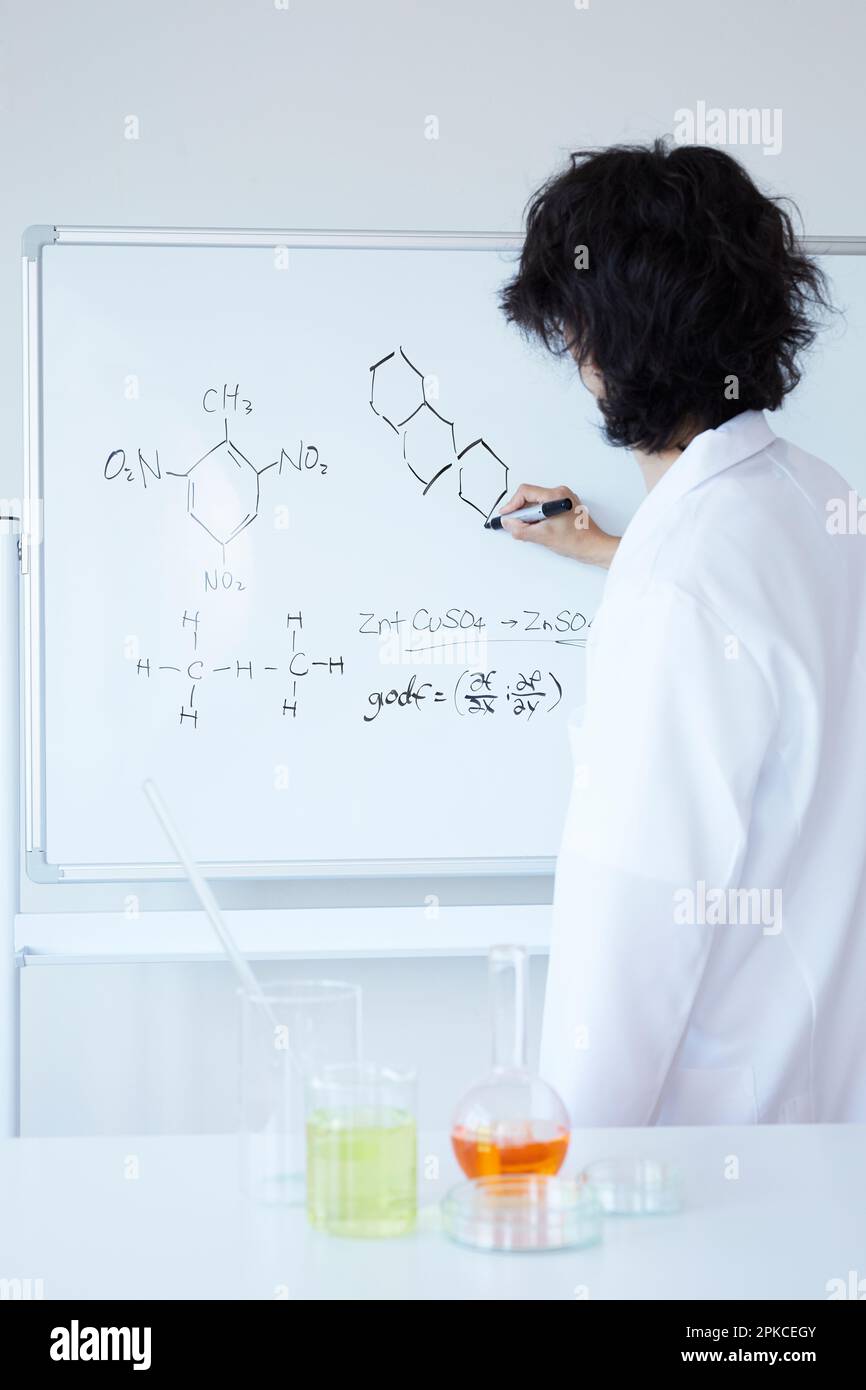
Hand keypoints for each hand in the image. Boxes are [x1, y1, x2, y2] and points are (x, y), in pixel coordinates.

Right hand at [496, 483, 618, 568]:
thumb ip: (520, 529)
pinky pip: (544, 507)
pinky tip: (540, 529)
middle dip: (521, 512)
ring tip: (533, 530)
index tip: (506, 515)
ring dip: (529, 516)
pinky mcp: (564, 506)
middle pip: (530, 496)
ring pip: (536, 503)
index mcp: (556, 496)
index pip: (525, 492)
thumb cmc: (576, 541)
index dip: (512, 504)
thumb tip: (507, 523)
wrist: (593, 547)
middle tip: (517, 526)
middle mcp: (560, 493)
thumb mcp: (542, 537)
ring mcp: (563, 499)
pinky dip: (537, 517)